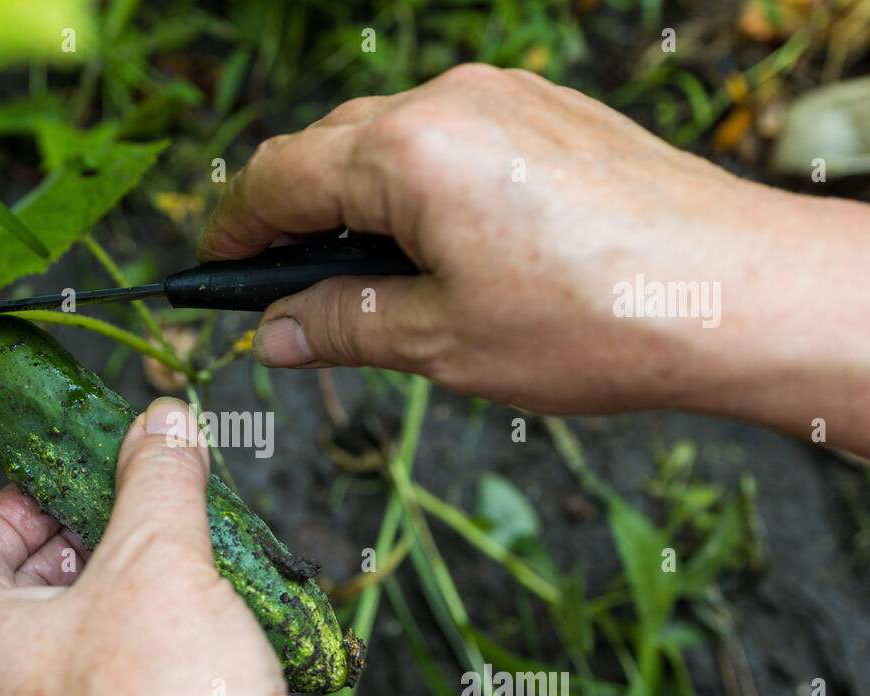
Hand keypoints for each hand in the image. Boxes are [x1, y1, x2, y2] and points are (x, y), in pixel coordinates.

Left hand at [0, 397, 355, 695]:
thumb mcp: (157, 558)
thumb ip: (155, 478)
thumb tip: (162, 421)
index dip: (17, 499)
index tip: (75, 472)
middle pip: (18, 584)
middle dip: (84, 533)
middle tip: (138, 501)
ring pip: (69, 630)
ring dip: (122, 580)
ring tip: (178, 546)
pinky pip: (104, 672)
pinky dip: (141, 631)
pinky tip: (197, 609)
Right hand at [199, 65, 869, 454]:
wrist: (739, 292)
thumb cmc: (594, 320)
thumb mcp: (442, 342)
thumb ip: (339, 327)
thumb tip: (271, 336)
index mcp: (407, 152)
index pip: (278, 178)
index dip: (234, 231)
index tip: (214, 274)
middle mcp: (449, 102)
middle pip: (328, 150)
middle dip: (293, 219)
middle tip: (286, 296)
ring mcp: (504, 97)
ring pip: (388, 142)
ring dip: (357, 205)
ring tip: (368, 286)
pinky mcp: (545, 111)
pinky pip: (449, 138)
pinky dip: (417, 189)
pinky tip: (437, 250)